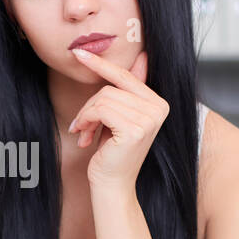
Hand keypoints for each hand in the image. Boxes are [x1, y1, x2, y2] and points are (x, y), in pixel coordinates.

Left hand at [67, 48, 169, 192]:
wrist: (112, 185)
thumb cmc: (112, 153)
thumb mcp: (119, 117)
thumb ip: (128, 90)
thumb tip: (143, 57)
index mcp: (158, 103)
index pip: (125, 76)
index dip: (101, 64)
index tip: (79, 53)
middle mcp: (158, 109)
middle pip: (110, 88)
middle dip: (89, 106)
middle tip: (81, 127)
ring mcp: (149, 119)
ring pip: (102, 98)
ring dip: (86, 116)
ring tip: (84, 134)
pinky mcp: (134, 129)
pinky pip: (100, 110)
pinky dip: (86, 121)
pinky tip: (84, 138)